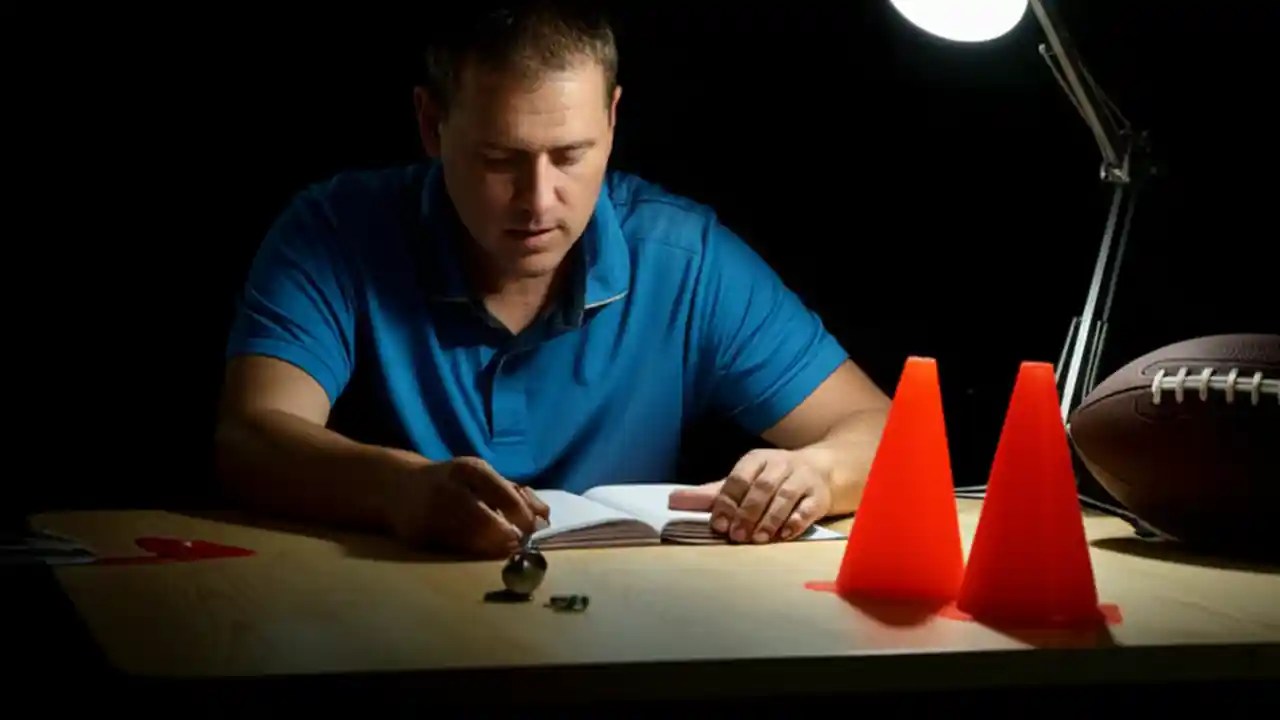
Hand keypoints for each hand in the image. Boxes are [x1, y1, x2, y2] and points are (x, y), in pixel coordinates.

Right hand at [384, 456, 549, 557]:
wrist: (398, 486)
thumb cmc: (450, 481)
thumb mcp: (480, 477)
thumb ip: (513, 494)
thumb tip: (544, 516)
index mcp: (468, 469)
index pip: (503, 493)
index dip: (522, 515)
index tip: (533, 529)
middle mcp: (448, 488)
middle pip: (487, 521)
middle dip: (507, 536)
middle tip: (519, 544)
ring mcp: (430, 512)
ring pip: (471, 539)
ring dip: (492, 547)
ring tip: (502, 547)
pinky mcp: (419, 534)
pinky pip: (454, 548)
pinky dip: (472, 551)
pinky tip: (479, 549)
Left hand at [668, 449, 831, 542]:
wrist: (822, 471)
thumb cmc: (772, 479)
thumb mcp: (743, 481)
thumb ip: (711, 494)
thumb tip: (672, 500)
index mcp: (757, 460)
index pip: (739, 478)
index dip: (728, 502)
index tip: (719, 525)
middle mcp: (780, 465)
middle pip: (762, 488)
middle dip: (747, 512)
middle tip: (736, 536)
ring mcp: (802, 479)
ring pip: (785, 497)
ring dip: (770, 519)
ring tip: (758, 539)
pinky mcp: (819, 496)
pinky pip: (808, 508)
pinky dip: (795, 521)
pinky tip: (785, 535)